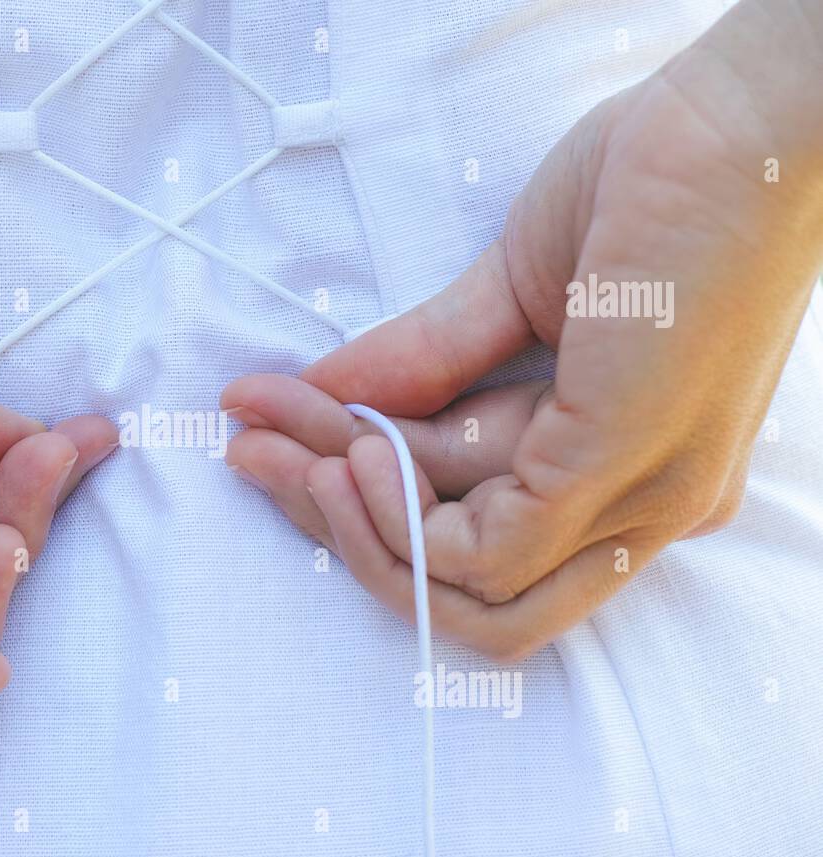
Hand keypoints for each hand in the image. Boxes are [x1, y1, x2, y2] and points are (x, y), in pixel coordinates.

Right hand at [221, 1, 822, 660]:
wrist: (748, 113)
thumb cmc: (657, 186)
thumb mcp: (510, 291)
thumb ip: (420, 363)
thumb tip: (316, 397)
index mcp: (622, 474)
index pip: (472, 531)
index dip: (362, 499)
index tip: (274, 439)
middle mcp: (637, 511)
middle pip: (465, 588)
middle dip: (342, 525)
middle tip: (255, 452)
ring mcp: (635, 502)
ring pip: (471, 595)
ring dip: (358, 528)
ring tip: (292, 450)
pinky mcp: (617, 473)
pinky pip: (484, 557)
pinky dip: (397, 520)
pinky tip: (349, 454)